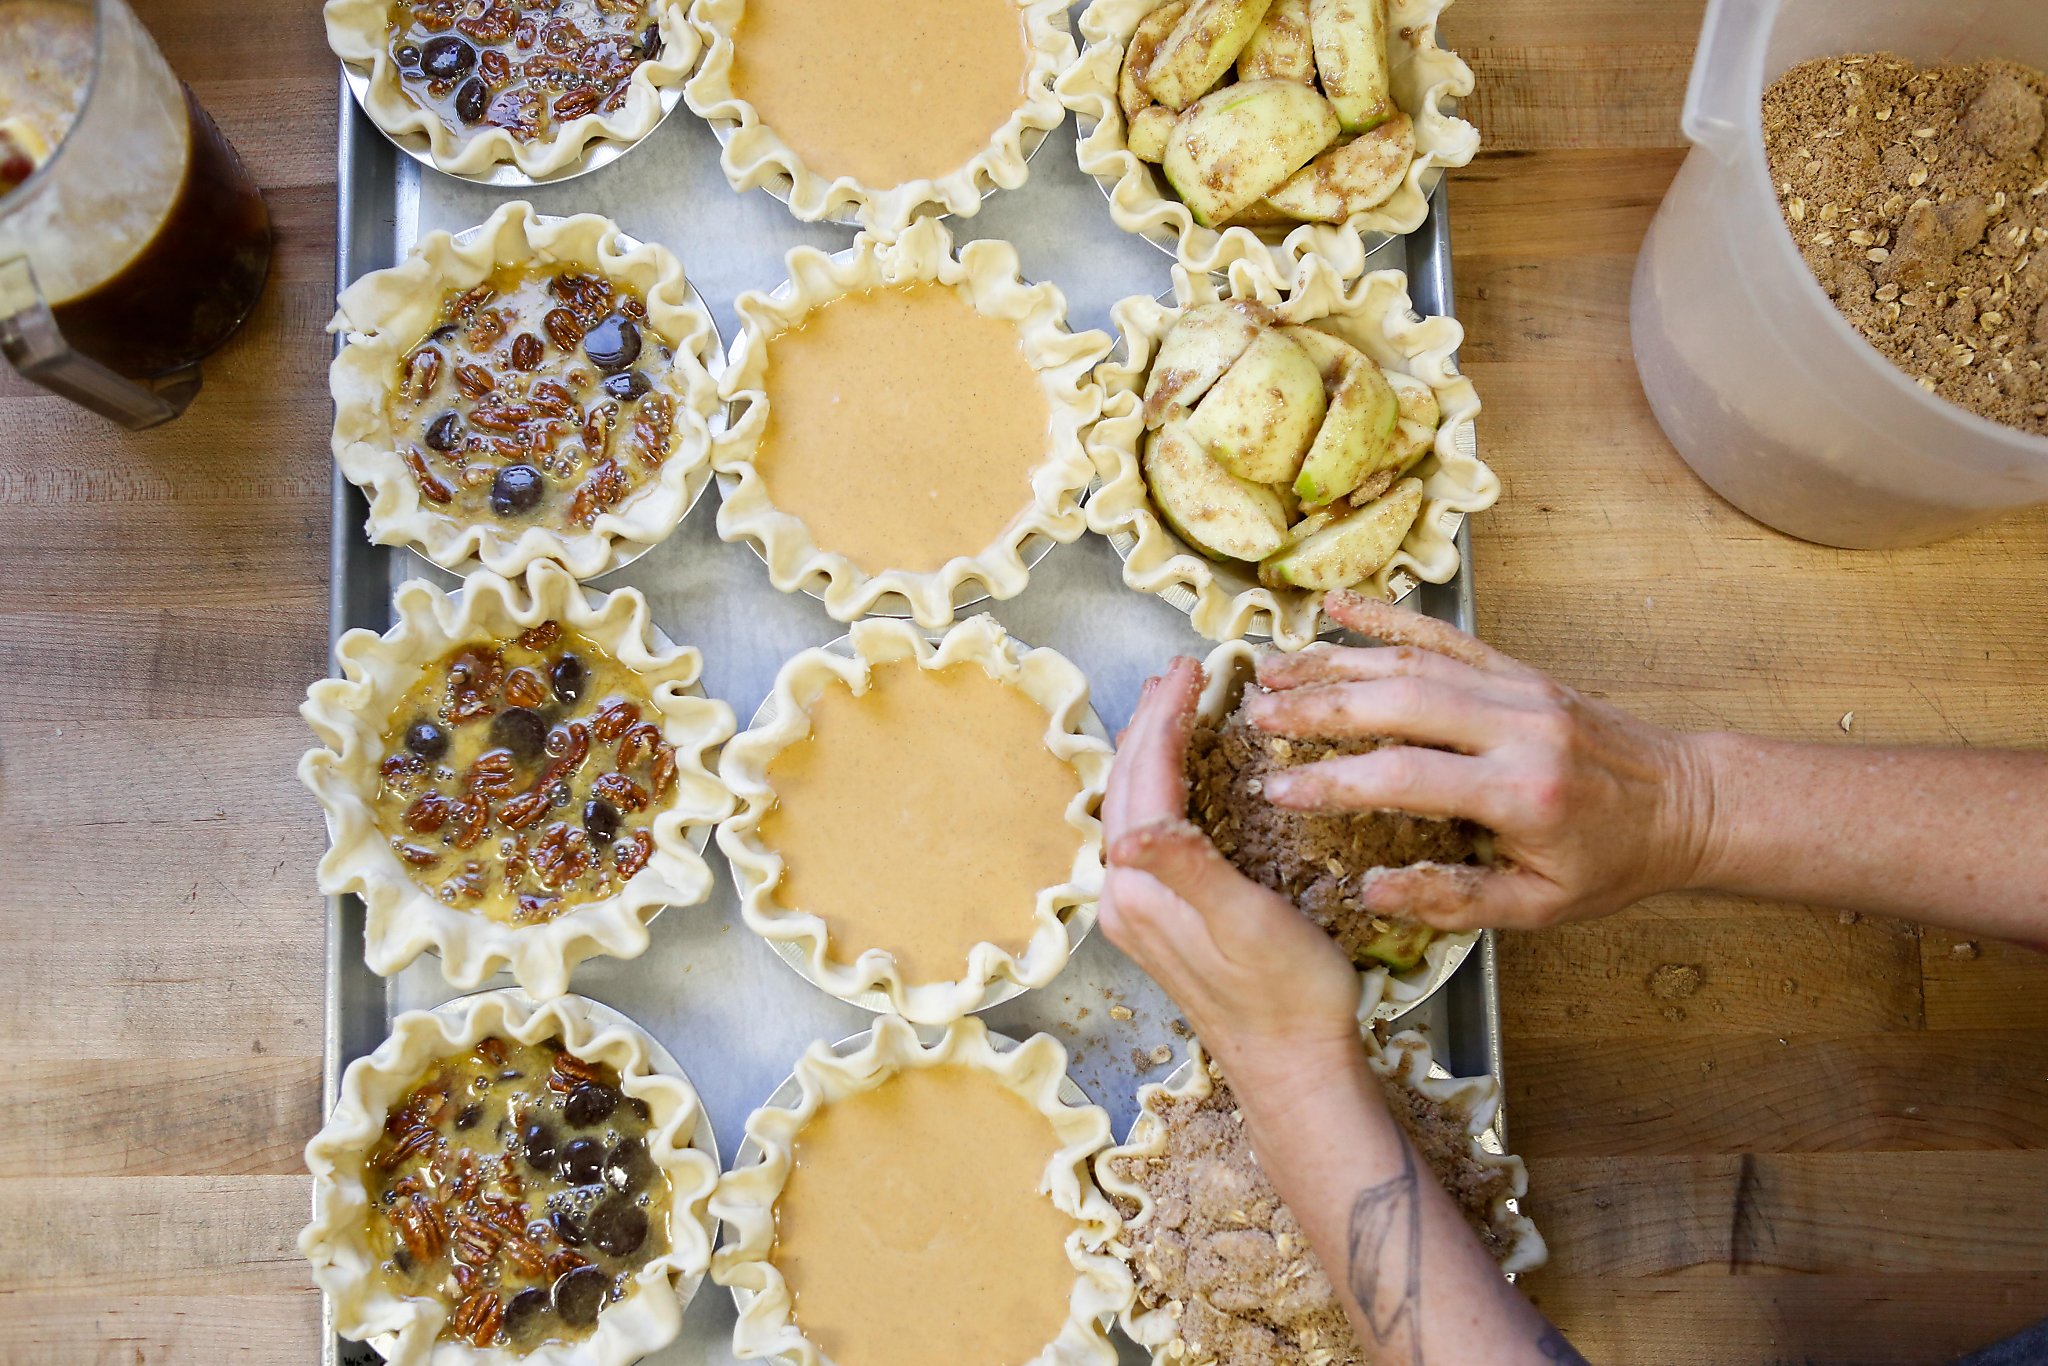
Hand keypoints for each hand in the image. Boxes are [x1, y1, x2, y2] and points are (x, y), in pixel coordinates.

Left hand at [1099, 657, 1365, 1084]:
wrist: (1293, 1066)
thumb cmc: (1284, 996)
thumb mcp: (1243, 924)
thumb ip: (1188, 869)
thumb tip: (1133, 831)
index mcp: (1139, 885)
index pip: (1144, 775)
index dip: (1166, 716)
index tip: (1192, 667)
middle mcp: (1126, 894)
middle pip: (1129, 784)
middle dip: (1153, 721)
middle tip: (1184, 671)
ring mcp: (1141, 908)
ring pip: (1135, 804)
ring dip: (1153, 749)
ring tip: (1175, 705)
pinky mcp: (1163, 918)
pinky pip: (1150, 829)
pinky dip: (1164, 784)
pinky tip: (1184, 775)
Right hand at [1248, 591, 1713, 930]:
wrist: (1688, 804)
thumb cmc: (1612, 864)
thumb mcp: (1540, 907)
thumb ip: (1454, 900)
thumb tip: (1371, 889)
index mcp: (1521, 794)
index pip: (1405, 778)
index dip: (1333, 783)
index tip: (1276, 792)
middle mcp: (1517, 728)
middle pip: (1397, 701)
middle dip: (1317, 707)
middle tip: (1253, 717)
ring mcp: (1517, 688)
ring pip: (1412, 660)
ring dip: (1335, 661)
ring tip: (1272, 672)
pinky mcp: (1518, 669)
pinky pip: (1444, 636)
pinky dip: (1386, 617)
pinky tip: (1335, 609)